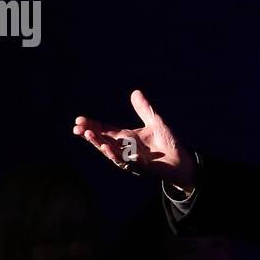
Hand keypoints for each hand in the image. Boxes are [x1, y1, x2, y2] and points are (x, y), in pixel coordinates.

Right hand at [72, 89, 195, 190]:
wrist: (182, 161)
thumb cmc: (168, 144)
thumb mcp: (155, 122)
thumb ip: (144, 109)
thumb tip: (135, 92)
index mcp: (126, 138)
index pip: (105, 130)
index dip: (92, 125)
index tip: (78, 120)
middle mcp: (125, 148)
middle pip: (103, 140)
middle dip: (90, 135)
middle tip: (76, 128)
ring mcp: (131, 158)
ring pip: (110, 151)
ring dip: (98, 143)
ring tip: (88, 135)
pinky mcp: (141, 167)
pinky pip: (126, 160)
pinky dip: (116, 154)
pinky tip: (107, 147)